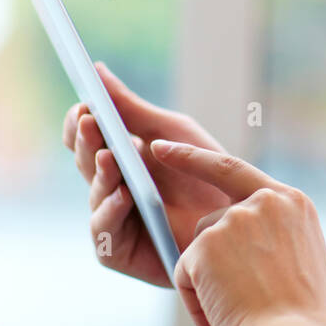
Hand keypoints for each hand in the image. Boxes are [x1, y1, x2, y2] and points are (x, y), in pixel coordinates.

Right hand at [63, 62, 231, 287]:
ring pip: (94, 198)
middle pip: (85, 164)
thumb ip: (132, 108)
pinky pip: (106, 238)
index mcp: (121, 158)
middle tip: (90, 122)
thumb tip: (97, 70)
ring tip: (109, 156)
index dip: (79, 124)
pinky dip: (109, 215)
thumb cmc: (210, 176)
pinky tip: (122, 195)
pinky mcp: (126, 254)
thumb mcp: (173, 133)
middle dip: (86, 142)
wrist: (246, 223)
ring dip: (99, 175)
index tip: (84, 106)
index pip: (85, 140)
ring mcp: (117, 221)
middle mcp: (113, 188)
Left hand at [151, 140, 325, 325]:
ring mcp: (232, 220)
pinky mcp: (205, 245)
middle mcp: (263, 201)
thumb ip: (278, 235)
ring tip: (238, 312)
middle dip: (202, 249)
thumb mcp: (304, 258)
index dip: (196, 159)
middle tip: (210, 259)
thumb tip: (256, 239)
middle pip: (212, 219)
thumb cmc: (303, 317)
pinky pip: (185, 274)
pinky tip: (223, 316)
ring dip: (207, 284)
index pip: (235, 170)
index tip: (164, 150)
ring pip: (197, 251)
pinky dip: (198, 301)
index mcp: (292, 202)